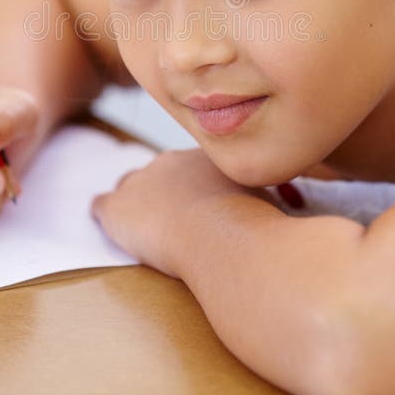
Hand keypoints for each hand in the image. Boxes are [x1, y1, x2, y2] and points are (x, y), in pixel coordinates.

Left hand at [91, 147, 275, 277]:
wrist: (221, 236)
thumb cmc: (253, 221)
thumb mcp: (268, 198)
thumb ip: (268, 194)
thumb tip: (292, 199)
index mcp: (204, 158)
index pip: (190, 168)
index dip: (193, 187)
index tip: (200, 202)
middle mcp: (171, 162)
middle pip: (159, 173)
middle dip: (164, 191)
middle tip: (174, 215)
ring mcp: (141, 184)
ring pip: (129, 187)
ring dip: (136, 203)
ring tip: (143, 222)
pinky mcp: (118, 208)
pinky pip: (103, 206)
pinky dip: (106, 215)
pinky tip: (105, 221)